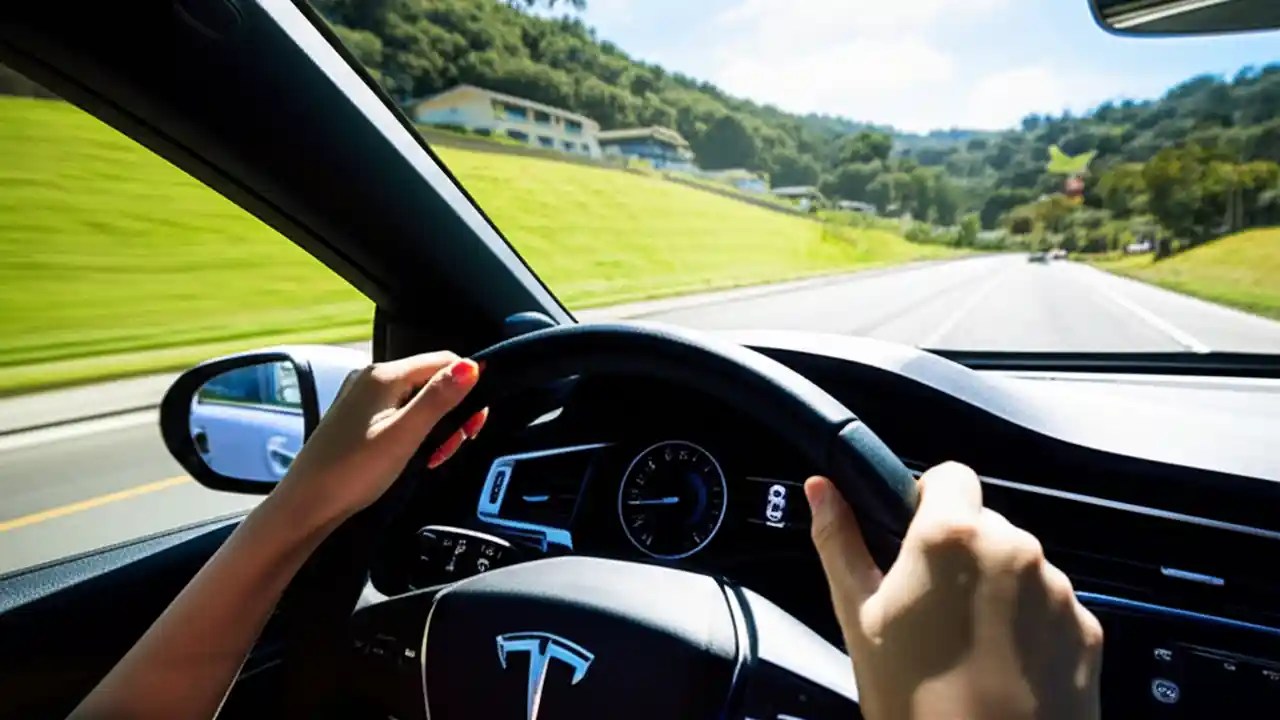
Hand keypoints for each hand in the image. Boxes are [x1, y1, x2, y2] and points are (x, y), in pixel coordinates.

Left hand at [276, 352, 486, 526]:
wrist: (307, 504)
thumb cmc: (351, 472)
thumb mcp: (405, 435)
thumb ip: (439, 398)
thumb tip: (472, 366)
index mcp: (384, 375)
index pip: (444, 360)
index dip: (468, 387)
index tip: (474, 423)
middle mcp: (372, 379)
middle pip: (432, 381)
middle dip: (452, 412)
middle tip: (452, 446)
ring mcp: (363, 398)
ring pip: (418, 399)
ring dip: (435, 426)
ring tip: (432, 456)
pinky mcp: (359, 418)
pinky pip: (400, 413)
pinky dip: (416, 432)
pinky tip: (414, 455)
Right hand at [806, 462, 1101, 719]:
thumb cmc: (912, 698)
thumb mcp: (858, 618)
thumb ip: (839, 541)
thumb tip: (821, 487)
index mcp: (952, 535)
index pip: (949, 475)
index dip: (927, 502)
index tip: (910, 543)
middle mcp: (1015, 548)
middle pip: (985, 525)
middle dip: (960, 554)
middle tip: (930, 609)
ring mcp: (1058, 590)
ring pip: (1019, 566)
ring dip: (996, 589)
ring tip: (967, 647)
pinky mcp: (1088, 629)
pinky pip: (1051, 607)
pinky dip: (1030, 626)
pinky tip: (1004, 667)